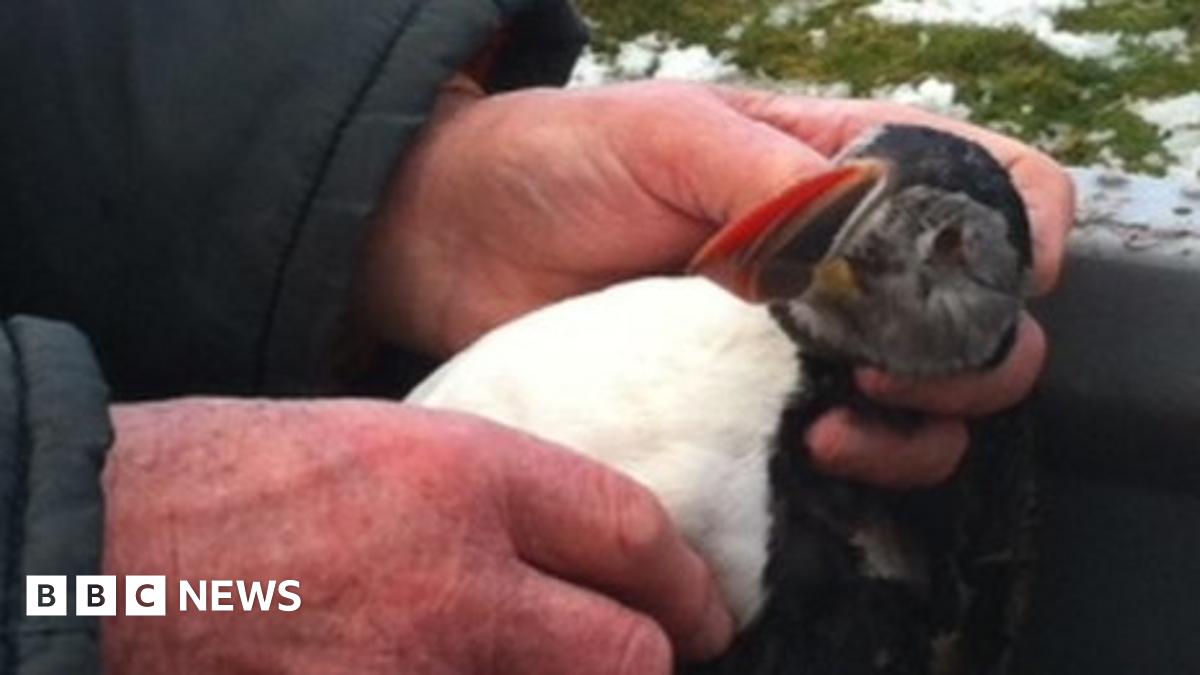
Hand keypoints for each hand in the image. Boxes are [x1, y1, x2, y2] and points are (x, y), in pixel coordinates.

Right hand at [102, 399, 731, 673]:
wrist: (111, 551)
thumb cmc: (235, 479)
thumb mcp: (383, 444)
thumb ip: (488, 496)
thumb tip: (568, 549)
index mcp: (465, 477)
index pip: (631, 532)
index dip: (685, 578)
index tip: (701, 602)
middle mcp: (459, 583)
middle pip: (630, 654)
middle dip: (656, 657)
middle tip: (660, 652)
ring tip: (557, 660)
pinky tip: (471, 674)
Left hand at [365, 80, 1073, 486]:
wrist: (454, 238)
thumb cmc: (558, 160)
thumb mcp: (671, 135)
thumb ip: (777, 182)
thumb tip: (874, 252)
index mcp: (845, 170)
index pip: (995, 190)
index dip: (1021, 235)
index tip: (991, 280)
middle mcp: (846, 260)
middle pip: (985, 320)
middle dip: (974, 357)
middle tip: (895, 368)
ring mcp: (804, 341)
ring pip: (932, 404)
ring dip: (921, 428)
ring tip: (841, 421)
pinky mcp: (751, 405)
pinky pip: (845, 449)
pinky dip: (860, 463)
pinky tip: (808, 451)